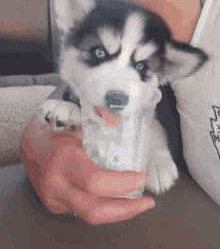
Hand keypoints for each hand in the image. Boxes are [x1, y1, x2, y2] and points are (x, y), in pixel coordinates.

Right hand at [20, 116, 154, 224]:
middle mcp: (58, 184)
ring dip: (120, 213)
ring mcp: (55, 199)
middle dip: (126, 209)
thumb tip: (129, 140)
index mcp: (65, 159)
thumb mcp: (78, 133)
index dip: (122, 184)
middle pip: (94, 209)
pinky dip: (106, 208)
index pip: (95, 181)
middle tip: (147, 202)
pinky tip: (117, 200)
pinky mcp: (56, 207)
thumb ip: (100, 139)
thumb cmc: (57, 138)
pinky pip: (84, 212)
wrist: (31, 150)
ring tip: (138, 205)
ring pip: (90, 217)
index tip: (141, 177)